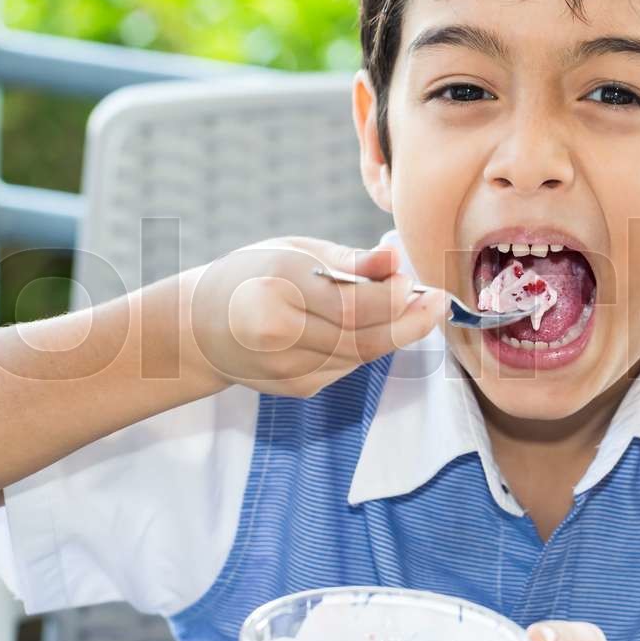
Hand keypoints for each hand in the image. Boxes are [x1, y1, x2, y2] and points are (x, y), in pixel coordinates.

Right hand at [190, 236, 446, 396]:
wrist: (200, 328)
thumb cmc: (255, 274)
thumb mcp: (296, 251)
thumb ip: (348, 261)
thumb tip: (395, 260)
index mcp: (276, 288)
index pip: (351, 305)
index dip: (394, 299)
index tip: (419, 285)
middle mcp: (278, 334)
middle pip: (362, 337)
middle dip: (409, 322)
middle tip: (439, 302)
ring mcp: (285, 369)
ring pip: (360, 356)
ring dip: (394, 334)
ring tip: (414, 308)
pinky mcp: (295, 389)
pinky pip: (347, 367)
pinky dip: (366, 347)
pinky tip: (372, 328)